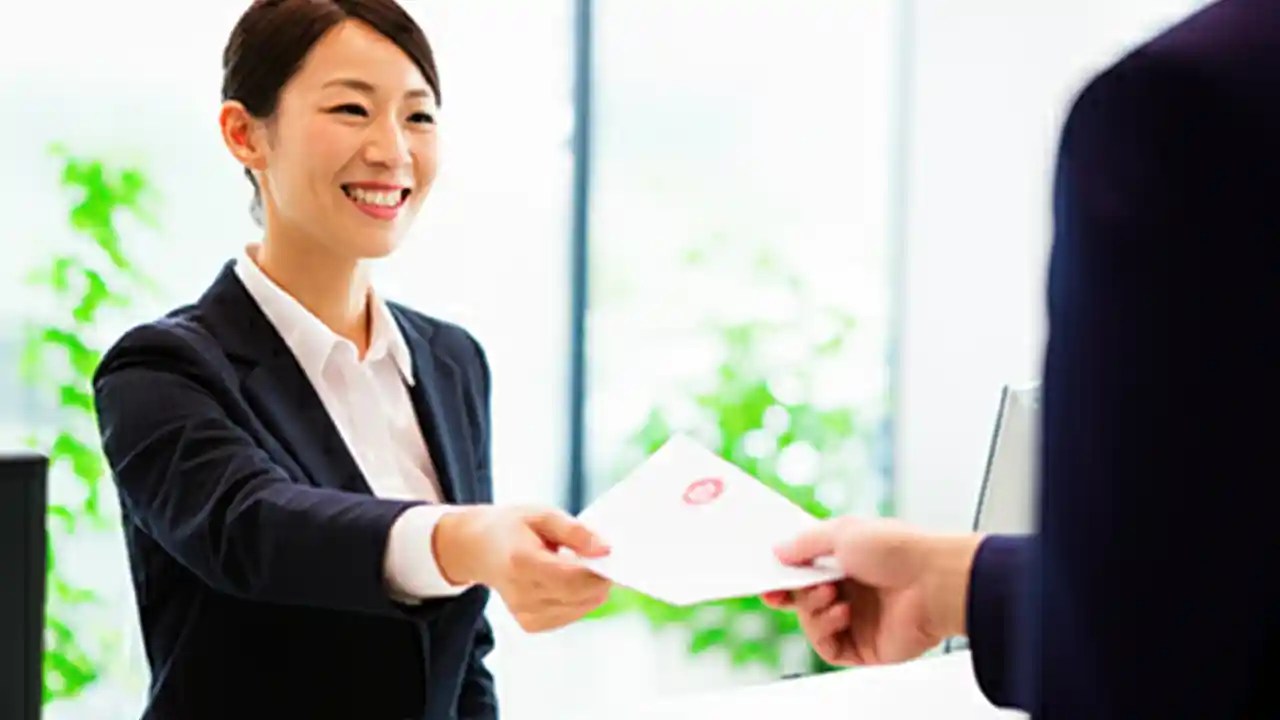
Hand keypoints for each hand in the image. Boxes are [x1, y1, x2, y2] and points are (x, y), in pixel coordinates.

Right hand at [434, 506, 612, 631]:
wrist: (478, 549)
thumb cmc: (510, 527)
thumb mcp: (542, 514)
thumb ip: (575, 531)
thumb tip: (605, 549)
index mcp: (521, 563)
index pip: (571, 579)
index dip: (597, 571)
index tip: (608, 556)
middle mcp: (521, 594)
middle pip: (579, 597)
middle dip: (598, 579)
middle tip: (597, 558)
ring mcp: (524, 613)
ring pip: (579, 609)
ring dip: (588, 590)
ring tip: (574, 566)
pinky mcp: (529, 624)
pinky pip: (569, 615)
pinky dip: (577, 600)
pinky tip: (566, 582)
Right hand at [761, 517, 982, 666]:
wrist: (935, 581)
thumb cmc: (897, 549)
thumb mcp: (842, 531)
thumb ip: (805, 543)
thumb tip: (779, 552)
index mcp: (846, 560)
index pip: (805, 571)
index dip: (784, 576)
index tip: (767, 577)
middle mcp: (851, 589)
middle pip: (803, 599)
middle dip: (793, 593)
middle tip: (787, 587)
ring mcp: (858, 619)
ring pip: (811, 624)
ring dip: (811, 609)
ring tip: (830, 595)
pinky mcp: (865, 647)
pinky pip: (828, 648)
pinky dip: (825, 632)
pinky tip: (842, 614)